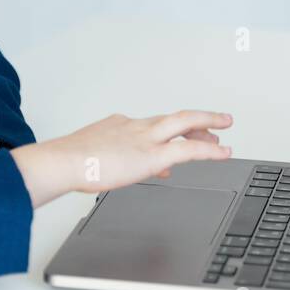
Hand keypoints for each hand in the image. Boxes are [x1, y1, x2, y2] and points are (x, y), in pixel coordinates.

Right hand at [9, 109, 232, 207]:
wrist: (63, 161)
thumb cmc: (71, 164)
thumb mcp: (94, 160)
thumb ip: (115, 163)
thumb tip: (129, 170)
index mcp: (120, 126)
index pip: (151, 128)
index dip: (166, 137)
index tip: (174, 149)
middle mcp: (136, 127)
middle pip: (173, 118)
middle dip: (197, 119)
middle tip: (216, 121)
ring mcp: (146, 138)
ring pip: (185, 122)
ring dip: (208, 123)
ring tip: (225, 124)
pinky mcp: (153, 153)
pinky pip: (189, 149)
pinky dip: (210, 151)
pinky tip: (224, 153)